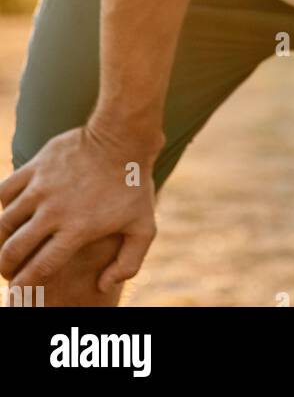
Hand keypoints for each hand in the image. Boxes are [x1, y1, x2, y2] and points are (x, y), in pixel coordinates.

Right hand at [0, 122, 158, 292]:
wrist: (123, 137)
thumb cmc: (133, 184)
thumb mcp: (144, 227)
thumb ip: (129, 264)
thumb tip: (103, 285)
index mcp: (78, 229)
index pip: (40, 268)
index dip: (25, 285)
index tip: (20, 293)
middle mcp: (55, 210)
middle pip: (15, 250)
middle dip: (7, 267)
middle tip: (10, 270)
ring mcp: (43, 186)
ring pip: (5, 222)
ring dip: (3, 239)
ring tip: (8, 245)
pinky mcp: (37, 166)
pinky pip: (6, 191)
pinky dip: (4, 205)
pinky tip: (13, 210)